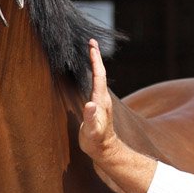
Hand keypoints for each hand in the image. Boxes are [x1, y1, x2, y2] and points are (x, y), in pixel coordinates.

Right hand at [79, 39, 115, 162]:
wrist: (104, 150)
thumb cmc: (96, 141)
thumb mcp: (92, 131)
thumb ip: (91, 118)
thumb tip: (89, 104)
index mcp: (100, 100)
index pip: (98, 75)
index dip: (95, 60)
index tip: (92, 45)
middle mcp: (102, 97)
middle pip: (99, 72)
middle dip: (95, 56)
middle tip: (91, 42)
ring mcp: (100, 101)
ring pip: (98, 77)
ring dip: (94, 64)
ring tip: (90, 52)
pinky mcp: (97, 105)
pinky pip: (95, 84)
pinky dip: (92, 74)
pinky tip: (89, 73)